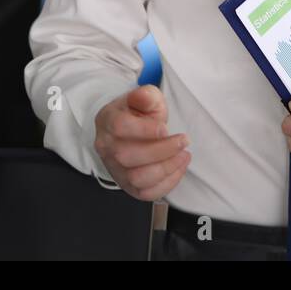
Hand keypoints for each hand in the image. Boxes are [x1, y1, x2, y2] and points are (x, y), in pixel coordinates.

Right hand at [93, 84, 190, 200]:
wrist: (127, 131)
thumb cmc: (137, 113)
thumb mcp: (143, 97)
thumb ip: (145, 95)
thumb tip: (144, 97)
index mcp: (107, 121)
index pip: (120, 127)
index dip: (145, 130)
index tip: (165, 128)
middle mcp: (107, 148)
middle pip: (128, 156)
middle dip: (162, 150)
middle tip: (183, 141)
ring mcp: (115, 169)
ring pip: (137, 178)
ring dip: (166, 168)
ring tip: (183, 155)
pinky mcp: (128, 186)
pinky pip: (146, 193)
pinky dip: (167, 184)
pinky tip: (178, 168)